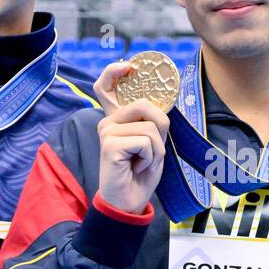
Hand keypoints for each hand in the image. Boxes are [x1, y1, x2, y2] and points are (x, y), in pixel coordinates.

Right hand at [92, 61, 171, 213]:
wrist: (128, 203)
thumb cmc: (140, 174)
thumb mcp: (151, 144)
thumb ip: (151, 123)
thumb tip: (160, 106)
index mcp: (115, 119)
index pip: (107, 87)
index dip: (114, 72)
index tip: (126, 65)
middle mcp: (107, 122)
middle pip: (146, 106)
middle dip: (161, 131)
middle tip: (151, 152)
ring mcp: (107, 132)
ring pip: (151, 129)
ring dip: (156, 152)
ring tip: (142, 163)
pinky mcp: (110, 144)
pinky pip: (146, 142)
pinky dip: (150, 159)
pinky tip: (135, 168)